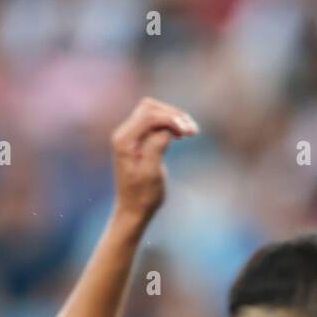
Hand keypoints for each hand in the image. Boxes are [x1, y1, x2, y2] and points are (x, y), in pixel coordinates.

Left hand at [110, 97, 198, 225]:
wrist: (134, 209)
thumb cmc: (143, 195)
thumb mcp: (151, 174)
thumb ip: (156, 148)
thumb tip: (167, 130)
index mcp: (124, 140)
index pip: (149, 115)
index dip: (171, 119)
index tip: (189, 133)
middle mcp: (124, 134)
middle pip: (150, 107)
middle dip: (173, 115)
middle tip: (192, 131)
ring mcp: (130, 135)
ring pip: (153, 112)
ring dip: (173, 118)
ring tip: (191, 131)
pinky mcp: (138, 139)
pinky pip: (154, 121)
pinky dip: (170, 124)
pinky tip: (182, 135)